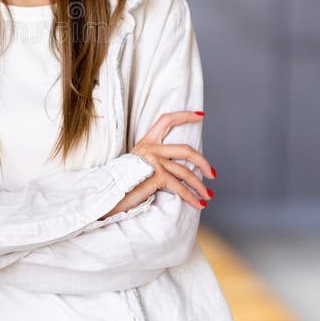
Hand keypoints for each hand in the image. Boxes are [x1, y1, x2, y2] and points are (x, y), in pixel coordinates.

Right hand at [98, 111, 213, 219]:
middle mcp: (150, 148)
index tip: (200, 116)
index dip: (184, 116)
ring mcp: (153, 161)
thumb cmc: (121, 184)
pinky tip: (198, 205)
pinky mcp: (156, 175)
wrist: (106, 195)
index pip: (166, 120)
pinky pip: (179, 187)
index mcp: (145, 143)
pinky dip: (191, 197)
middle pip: (185, 149)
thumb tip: (177, 170)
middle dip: (202, 162)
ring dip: (199, 186)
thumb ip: (154, 162)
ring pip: (186, 172)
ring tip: (207, 197)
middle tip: (212, 174)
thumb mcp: (138, 167)